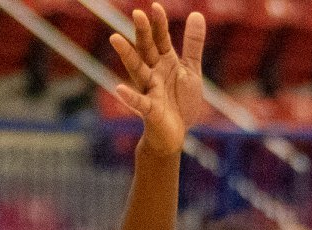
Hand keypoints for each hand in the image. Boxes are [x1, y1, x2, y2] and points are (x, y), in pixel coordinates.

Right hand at [109, 4, 206, 155]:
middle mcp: (154, 72)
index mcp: (164, 62)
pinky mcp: (150, 110)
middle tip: (137, 14)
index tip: (155, 7)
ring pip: (137, 70)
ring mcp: (150, 90)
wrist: (177, 134)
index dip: (159, 24)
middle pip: (146, 49)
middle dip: (142, 32)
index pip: (160, 38)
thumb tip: (197, 13)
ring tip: (115, 39)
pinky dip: (130, 97)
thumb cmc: (181, 102)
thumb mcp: (191, 70)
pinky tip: (119, 90)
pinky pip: (139, 103)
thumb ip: (193, 44)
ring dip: (127, 56)